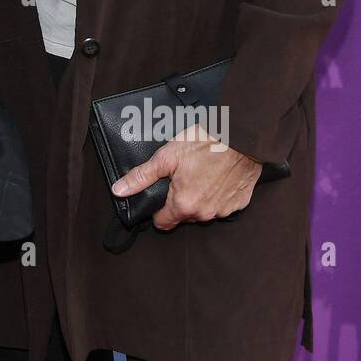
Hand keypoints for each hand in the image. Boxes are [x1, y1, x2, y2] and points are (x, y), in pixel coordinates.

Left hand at [110, 126, 262, 231]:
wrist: (241, 136)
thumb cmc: (204, 143)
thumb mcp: (167, 156)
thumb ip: (141, 177)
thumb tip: (118, 191)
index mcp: (184, 205)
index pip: (163, 223)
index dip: (157, 211)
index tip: (160, 196)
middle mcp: (204, 214)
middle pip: (184, 216)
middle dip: (180, 200)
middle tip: (181, 176)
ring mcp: (224, 210)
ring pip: (204, 211)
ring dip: (200, 198)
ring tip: (200, 173)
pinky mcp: (240, 203)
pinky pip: (223, 205)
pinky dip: (219, 194)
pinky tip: (217, 176)